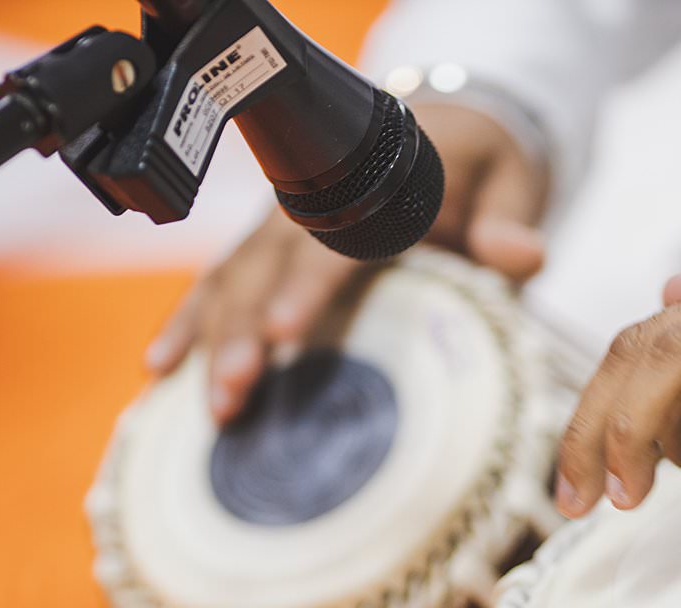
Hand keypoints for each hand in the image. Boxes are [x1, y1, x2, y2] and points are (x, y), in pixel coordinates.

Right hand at [146, 103, 549, 421]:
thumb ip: (510, 219)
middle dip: (243, 331)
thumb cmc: (477, 166)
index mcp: (373, 188)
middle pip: (265, 267)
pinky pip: (217, 284)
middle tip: (234, 392)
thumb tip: (523, 253)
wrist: (442, 130)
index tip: (285, 332)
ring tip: (210, 403)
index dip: (306, 285)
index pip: (333, 241)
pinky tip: (157, 369)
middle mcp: (313, 205)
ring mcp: (281, 227)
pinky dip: (187, 325)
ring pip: (232, 279)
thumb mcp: (507, 180)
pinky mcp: (264, 249)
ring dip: (211, 340)